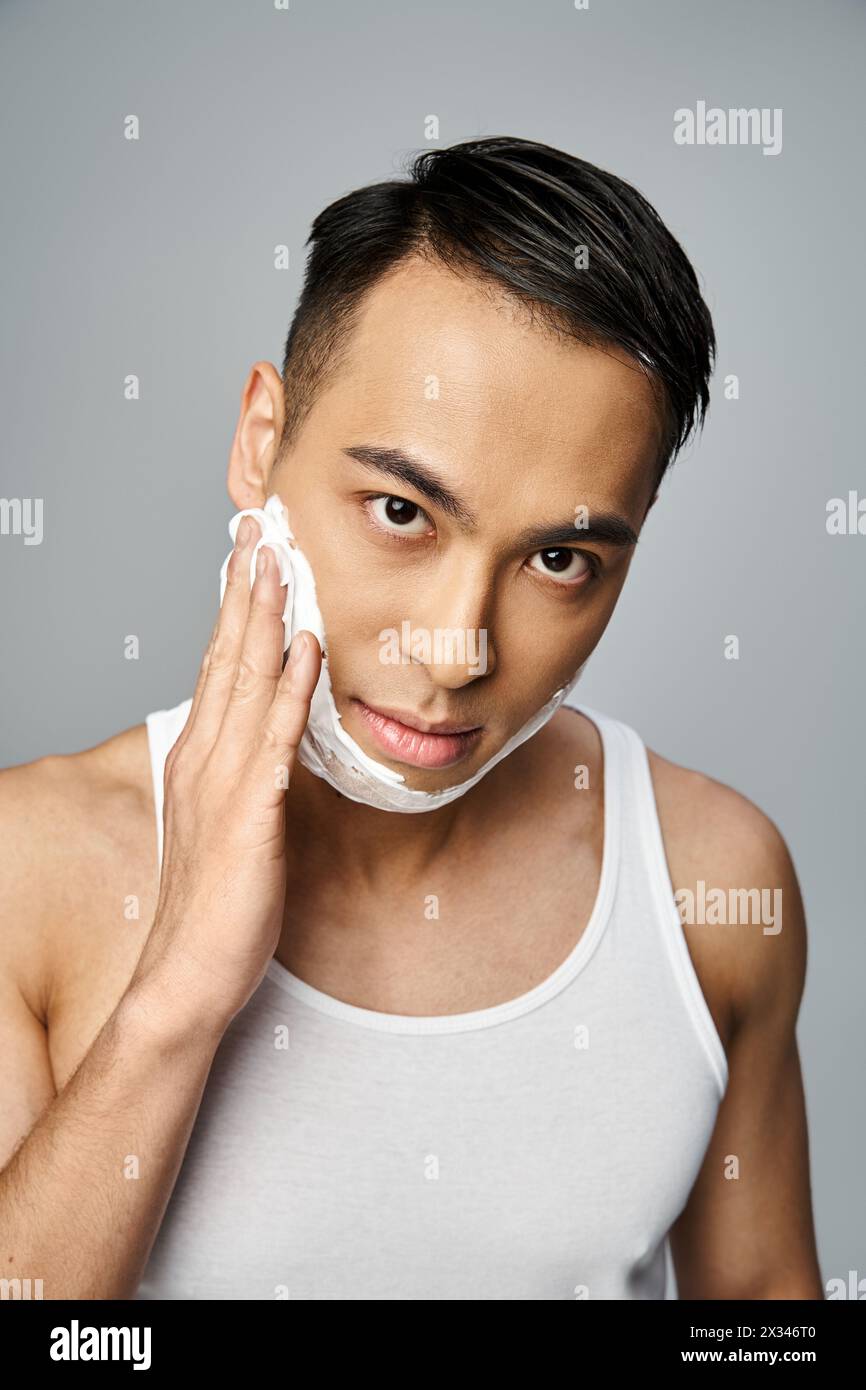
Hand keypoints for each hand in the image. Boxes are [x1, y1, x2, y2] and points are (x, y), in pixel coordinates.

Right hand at [129, 512, 321, 1028]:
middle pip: (228, 656)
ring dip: (264, 617)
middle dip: (246, 588)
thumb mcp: (237, 821)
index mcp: (203, 756)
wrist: (188, 974)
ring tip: (279, 559)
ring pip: (245, 682)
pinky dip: (289, 688)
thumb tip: (279, 737)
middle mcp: (206, 757)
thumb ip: (253, 772)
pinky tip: (305, 647)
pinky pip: (273, 739)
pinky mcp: (248, 816)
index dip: (239, 607)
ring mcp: (223, 783)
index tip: (253, 555)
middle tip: (260, 527)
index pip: (221, 665)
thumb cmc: (217, 903)